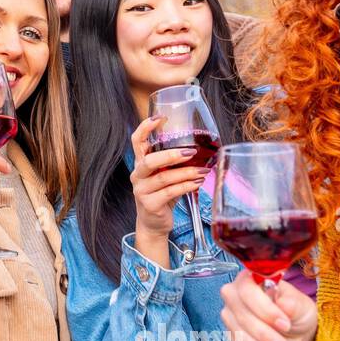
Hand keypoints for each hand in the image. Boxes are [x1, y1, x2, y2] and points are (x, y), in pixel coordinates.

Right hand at [129, 116, 210, 247]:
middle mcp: (137, 175)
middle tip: (190, 152)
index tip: (160, 117)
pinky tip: (197, 184)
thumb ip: (173, 163)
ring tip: (202, 172)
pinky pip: (169, 193)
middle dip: (170, 155)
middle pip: (149, 161)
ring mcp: (141, 191)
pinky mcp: (149, 205)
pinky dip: (186, 187)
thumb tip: (202, 148)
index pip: (137, 141)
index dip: (146, 128)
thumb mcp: (164, 175)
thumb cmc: (162, 195)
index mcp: (140, 163)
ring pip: (163, 178)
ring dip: (186, 173)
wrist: (153, 223)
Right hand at [219, 269, 318, 340]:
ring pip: (239, 335)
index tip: (284, 324)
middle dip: (264, 335)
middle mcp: (235, 295)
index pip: (247, 291)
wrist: (296, 331)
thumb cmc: (296, 311)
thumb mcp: (302, 305)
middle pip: (242, 316)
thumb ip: (293, 303)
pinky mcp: (233, 336)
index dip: (264, 309)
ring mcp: (231, 316)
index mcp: (251, 279)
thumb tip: (285, 305)